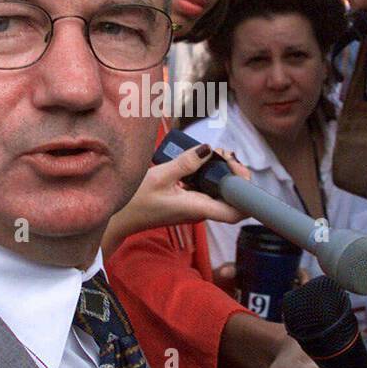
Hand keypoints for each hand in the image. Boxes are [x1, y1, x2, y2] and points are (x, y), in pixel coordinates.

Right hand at [105, 144, 248, 253]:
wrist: (120, 218)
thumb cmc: (136, 202)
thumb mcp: (159, 176)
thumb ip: (186, 163)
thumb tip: (208, 149)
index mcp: (198, 208)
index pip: (236, 211)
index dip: (246, 193)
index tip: (238, 169)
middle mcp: (201, 210)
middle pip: (231, 197)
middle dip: (233, 173)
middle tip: (221, 153)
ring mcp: (195, 207)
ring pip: (219, 191)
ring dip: (220, 171)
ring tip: (212, 153)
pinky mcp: (188, 202)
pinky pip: (206, 188)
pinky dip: (208, 174)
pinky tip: (200, 160)